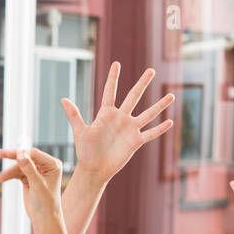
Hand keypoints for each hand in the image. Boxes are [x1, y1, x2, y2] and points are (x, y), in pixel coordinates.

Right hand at [0, 146, 63, 228]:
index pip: (35, 154)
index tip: (12, 156)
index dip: (23, 154)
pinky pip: (16, 173)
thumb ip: (29, 169)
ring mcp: (36, 171)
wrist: (43, 217)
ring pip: (19, 166)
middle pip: (26, 157)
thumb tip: (20, 155)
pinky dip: (8, 176)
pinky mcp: (28, 178)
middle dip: (12, 157)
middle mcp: (45, 166)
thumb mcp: (37, 184)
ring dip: (8, 172)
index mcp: (52, 165)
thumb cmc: (46, 203)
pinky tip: (0, 178)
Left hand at [58, 61, 172, 183]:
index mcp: (106, 114)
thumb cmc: (85, 151)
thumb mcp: (80, 132)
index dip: (112, 78)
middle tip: (151, 70)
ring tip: (171, 95)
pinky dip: (160, 129)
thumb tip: (62, 99)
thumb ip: (74, 115)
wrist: (94, 170)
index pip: (110, 92)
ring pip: (147, 114)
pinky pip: (150, 133)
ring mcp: (129, 129)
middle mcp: (120, 118)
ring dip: (159, 105)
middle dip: (142, 83)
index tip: (116, 63)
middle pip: (133, 97)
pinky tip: (170, 121)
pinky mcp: (136, 142)